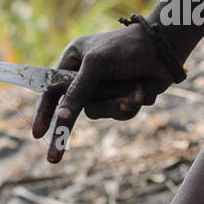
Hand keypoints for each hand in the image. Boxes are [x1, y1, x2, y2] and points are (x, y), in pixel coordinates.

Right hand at [31, 25, 174, 163]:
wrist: (165, 47)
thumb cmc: (126, 47)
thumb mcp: (96, 66)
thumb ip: (77, 93)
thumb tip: (61, 120)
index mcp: (73, 61)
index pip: (52, 92)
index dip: (45, 114)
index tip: (38, 135)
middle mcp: (87, 76)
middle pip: (78, 109)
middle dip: (85, 119)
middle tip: (57, 155)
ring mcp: (107, 87)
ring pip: (102, 112)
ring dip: (119, 103)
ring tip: (136, 92)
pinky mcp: (125, 96)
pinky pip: (122, 113)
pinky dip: (134, 103)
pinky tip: (145, 90)